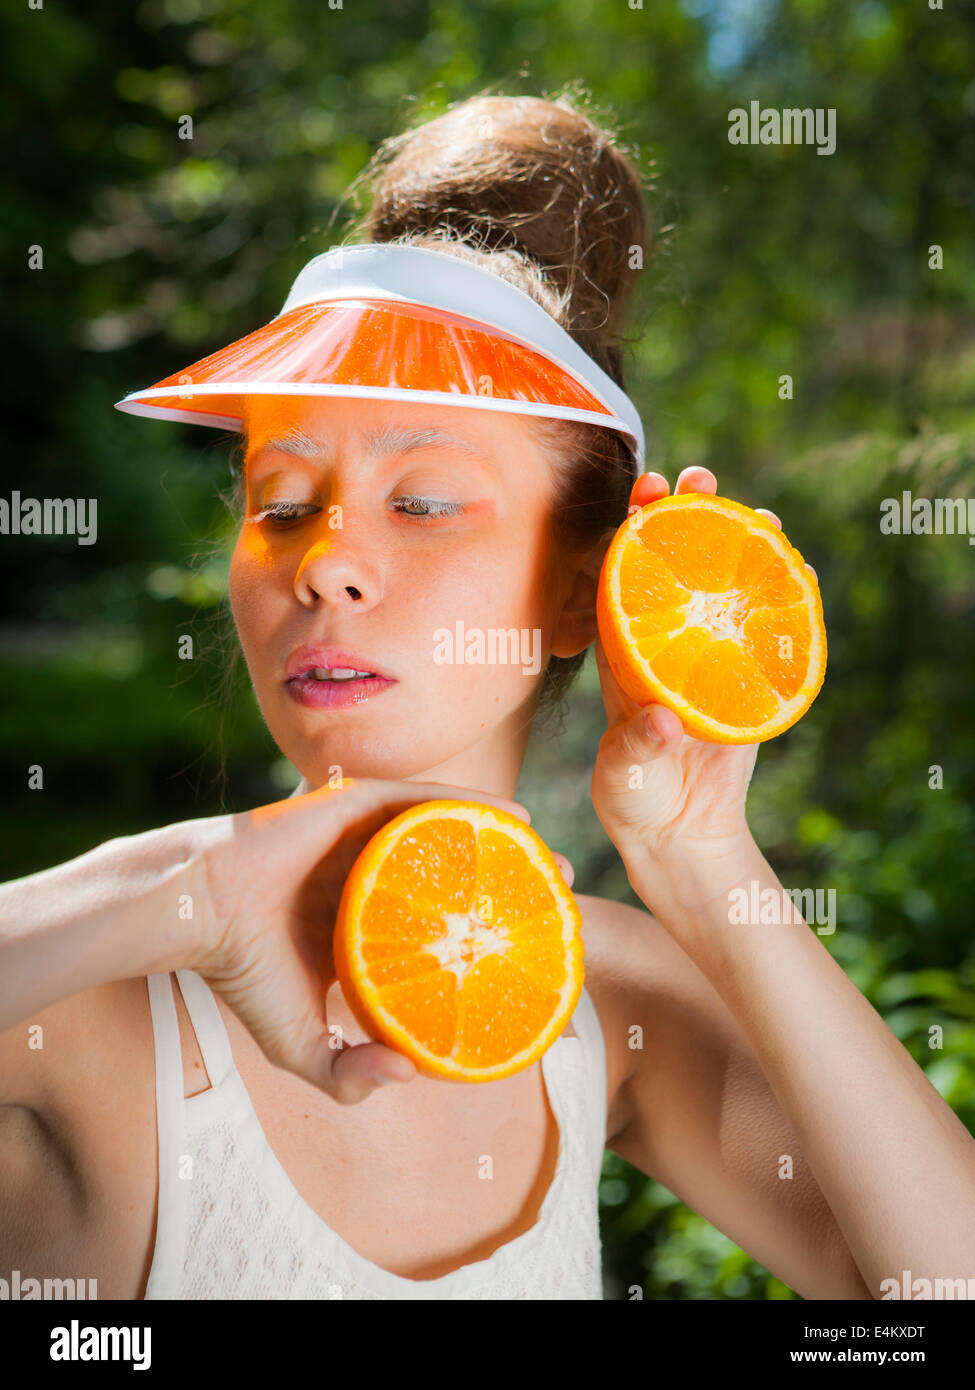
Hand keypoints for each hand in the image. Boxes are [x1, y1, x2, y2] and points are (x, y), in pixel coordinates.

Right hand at [187, 780, 573, 1104]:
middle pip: (456, 881)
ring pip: (449, 839)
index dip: (483, 942)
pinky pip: (426, 800)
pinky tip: (519, 821)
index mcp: (363, 928)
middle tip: (558, 909)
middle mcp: (371, 878)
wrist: (198, 911)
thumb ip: (349, 1073)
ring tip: (553, 866)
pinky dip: (474, 807)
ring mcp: (365, 839)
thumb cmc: (243, 974)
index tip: (532, 958)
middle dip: (508, 894)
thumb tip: (412, 1074)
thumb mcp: (300, 1045)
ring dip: (505, 850)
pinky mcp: (357, 804)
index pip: (438, 933)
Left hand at [590, 467, 814, 869]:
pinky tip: (800, 569)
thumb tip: (664, 719)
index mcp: (620, 650)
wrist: (682, 831)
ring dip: (741, 544)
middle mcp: (663, 641)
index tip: (641, 494)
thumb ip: (637, 747)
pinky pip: (767, 629)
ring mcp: (709, 655)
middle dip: (686, 514)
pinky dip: (785, 597)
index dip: (630, 530)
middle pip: (674, 564)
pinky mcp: (749, 677)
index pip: (621, 576)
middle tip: (698, 478)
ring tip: (760, 513)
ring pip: (724, 587)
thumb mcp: (623, 775)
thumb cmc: (634, 798)